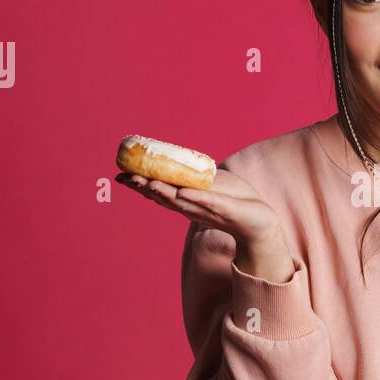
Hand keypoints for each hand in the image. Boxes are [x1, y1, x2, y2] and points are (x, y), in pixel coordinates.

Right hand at [115, 167, 282, 248]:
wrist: (260, 220)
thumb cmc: (235, 199)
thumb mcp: (211, 182)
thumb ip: (194, 175)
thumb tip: (177, 160)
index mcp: (186, 199)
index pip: (158, 191)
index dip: (139, 184)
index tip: (120, 175)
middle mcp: (191, 207)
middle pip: (163, 197)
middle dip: (144, 187)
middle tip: (126, 178)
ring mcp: (207, 210)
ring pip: (181, 201)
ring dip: (164, 192)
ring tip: (148, 183)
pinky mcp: (226, 210)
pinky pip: (209, 203)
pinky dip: (196, 198)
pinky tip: (183, 192)